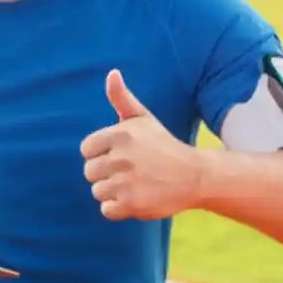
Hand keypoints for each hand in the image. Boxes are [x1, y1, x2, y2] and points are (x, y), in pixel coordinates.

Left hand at [79, 70, 202, 221]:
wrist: (196, 176)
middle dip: (106, 174)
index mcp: (119, 134)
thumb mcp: (143, 119)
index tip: (121, 155)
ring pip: (97, 191)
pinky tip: (137, 198)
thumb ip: (122, 98)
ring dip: (113, 192)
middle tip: (131, 171)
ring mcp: (125, 182)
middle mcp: (120, 157)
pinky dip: (119, 208)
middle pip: (90, 172)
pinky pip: (107, 209)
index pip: (86, 150)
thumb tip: (111, 73)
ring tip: (136, 184)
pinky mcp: (131, 204)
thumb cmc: (164, 145)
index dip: (101, 154)